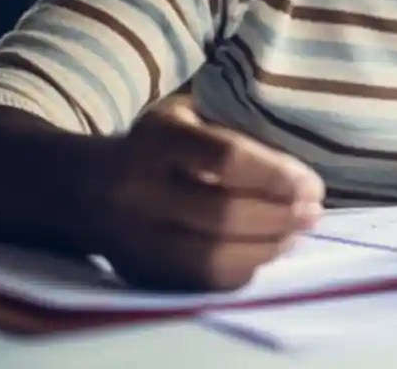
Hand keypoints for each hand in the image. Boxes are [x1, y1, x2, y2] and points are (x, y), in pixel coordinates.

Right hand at [97, 94, 324, 289]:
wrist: (84, 188)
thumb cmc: (158, 144)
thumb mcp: (187, 114)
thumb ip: (232, 127)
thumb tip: (298, 164)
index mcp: (157, 138)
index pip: (225, 158)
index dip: (275, 175)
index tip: (310, 183)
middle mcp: (139, 190)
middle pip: (223, 214)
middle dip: (280, 217)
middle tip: (313, 212)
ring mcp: (136, 238)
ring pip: (213, 258)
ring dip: (268, 248)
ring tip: (296, 233)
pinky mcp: (142, 273)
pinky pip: (203, 282)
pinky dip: (245, 269)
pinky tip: (268, 251)